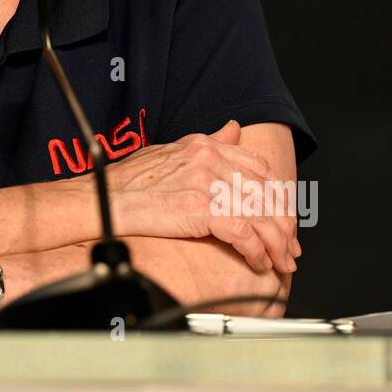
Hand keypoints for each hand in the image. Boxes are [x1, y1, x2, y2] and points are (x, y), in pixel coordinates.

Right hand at [109, 119, 299, 274]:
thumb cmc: (128, 183)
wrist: (103, 200)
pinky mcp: (200, 208)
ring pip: (259, 214)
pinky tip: (257, 262)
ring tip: (279, 261)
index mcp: (205, 145)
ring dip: (275, 243)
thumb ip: (208, 143)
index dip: (277, 196)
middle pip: (265, 192)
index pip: (258, 168)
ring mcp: (206, 182)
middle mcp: (209, 159)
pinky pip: (243, 232)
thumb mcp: (171, 151)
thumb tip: (233, 129)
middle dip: (283, 224)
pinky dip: (256, 250)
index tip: (282, 218)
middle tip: (289, 247)